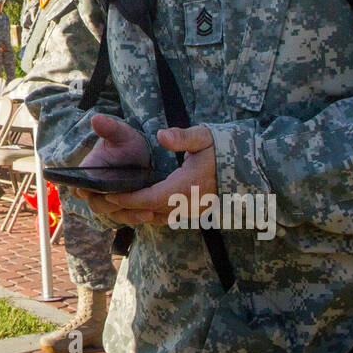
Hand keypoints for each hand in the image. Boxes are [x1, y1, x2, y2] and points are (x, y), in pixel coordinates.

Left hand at [79, 123, 217, 226]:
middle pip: (151, 211)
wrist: (247, 168)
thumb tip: (162, 135)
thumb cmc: (223, 149)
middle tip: (105, 199)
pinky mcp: (196, 212)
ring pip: (159, 217)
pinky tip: (141, 205)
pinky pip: (169, 218)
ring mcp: (193, 210)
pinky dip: (153, 213)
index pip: (151, 198)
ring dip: (139, 213)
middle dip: (127, 207)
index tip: (109, 194)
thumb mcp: (204, 137)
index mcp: (188, 186)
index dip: (129, 199)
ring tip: (117, 203)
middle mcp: (189, 203)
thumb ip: (182, 137)